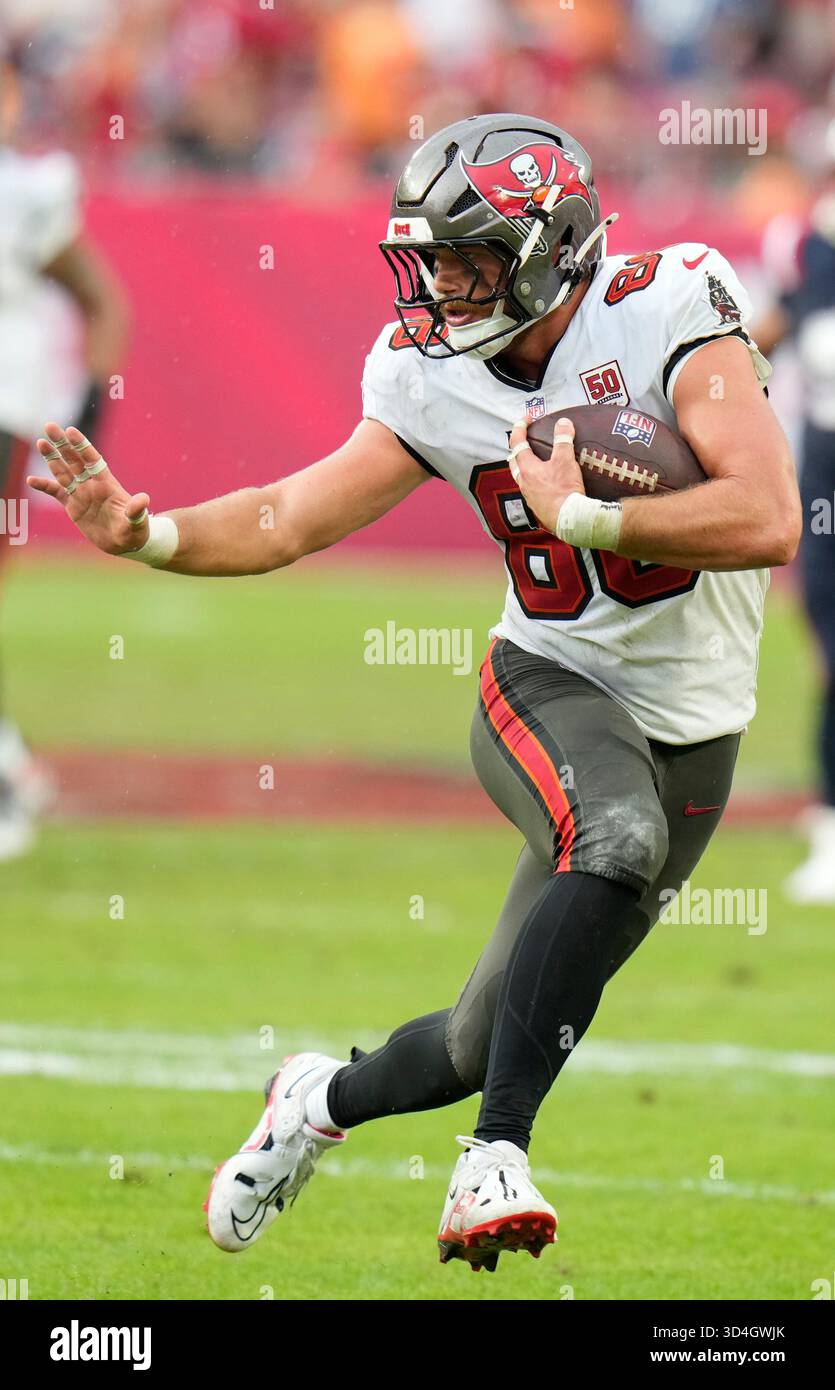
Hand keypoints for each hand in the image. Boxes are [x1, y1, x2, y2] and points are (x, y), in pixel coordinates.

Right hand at [28, 423, 150, 554]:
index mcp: (107, 484)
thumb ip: (136, 509)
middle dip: (63, 443)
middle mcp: (92, 485)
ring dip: (52, 458)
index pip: (92, 459)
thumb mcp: (137, 521)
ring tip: (41, 443)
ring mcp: (81, 494)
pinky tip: (31, 480)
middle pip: (74, 460)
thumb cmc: (135, 531)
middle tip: (49, 426)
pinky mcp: (73, 506)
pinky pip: (56, 493)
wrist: (125, 544)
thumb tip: (144, 499)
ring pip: (63, 472)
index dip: (82, 445)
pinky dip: (44, 486)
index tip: (70, 431)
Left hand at [507, 414, 584, 534]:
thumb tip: (563, 423)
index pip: (517, 443)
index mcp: (527, 469)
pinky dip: (536, 481)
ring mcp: (530, 497)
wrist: (570, 520)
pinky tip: (547, 482)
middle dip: (517, 448)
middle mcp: (524, 483)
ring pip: (521, 477)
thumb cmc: (565, 490)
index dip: (520, 428)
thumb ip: (563, 439)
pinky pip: (532, 490)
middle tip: (525, 439)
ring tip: (537, 460)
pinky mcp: (538, 507)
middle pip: (514, 461)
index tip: (527, 419)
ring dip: (526, 466)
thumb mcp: (566, 460)